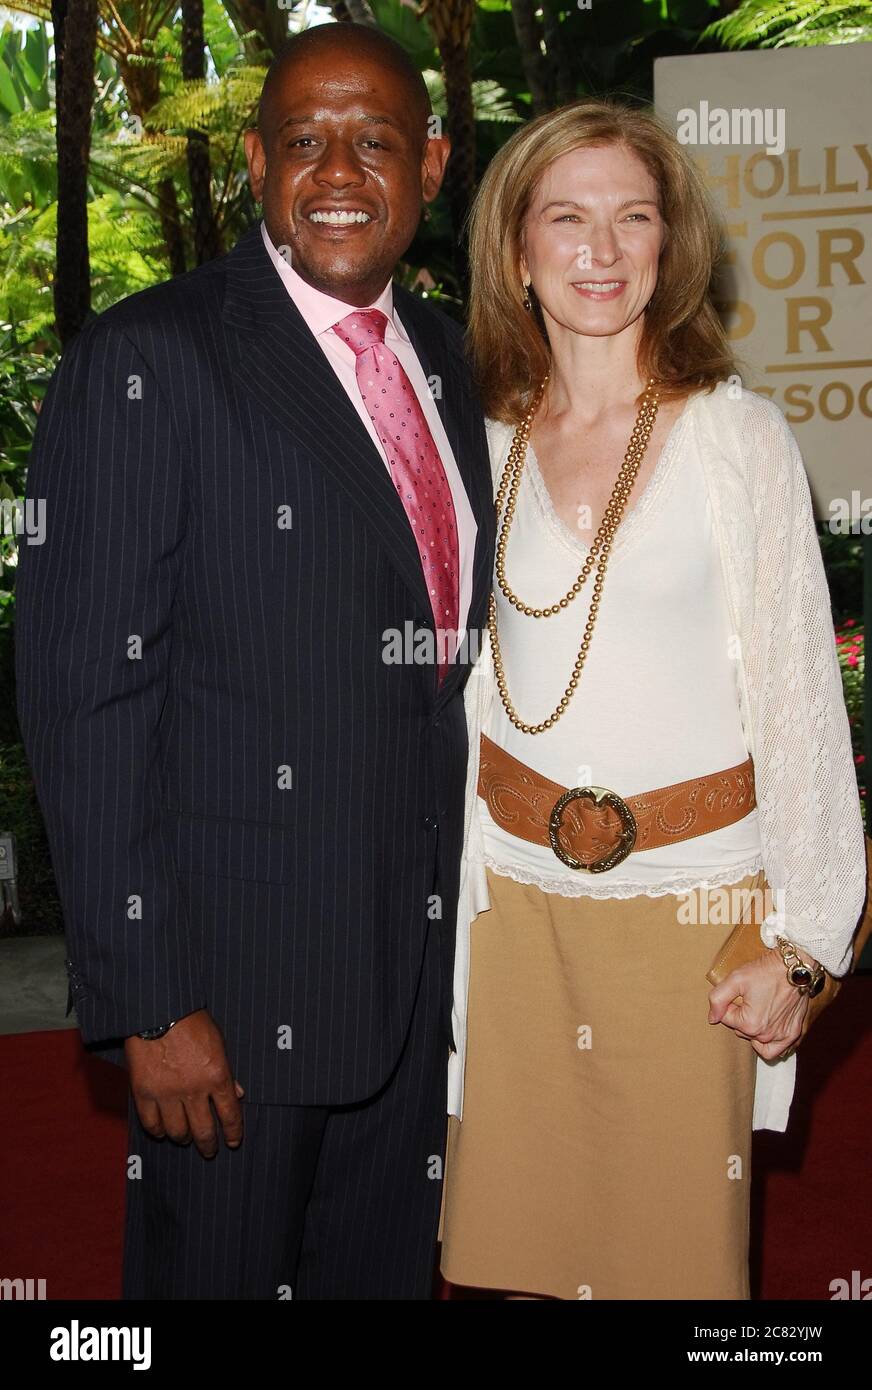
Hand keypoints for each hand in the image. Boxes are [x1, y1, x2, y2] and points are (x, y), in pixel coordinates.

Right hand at [124, 1009, 244, 1157]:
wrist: (158, 1010)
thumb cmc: (192, 1021)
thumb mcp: (218, 1042)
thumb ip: (227, 1071)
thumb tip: (237, 1094)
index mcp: (217, 1076)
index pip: (230, 1114)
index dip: (233, 1132)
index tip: (232, 1142)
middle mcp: (194, 1090)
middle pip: (204, 1130)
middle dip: (208, 1145)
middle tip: (209, 1150)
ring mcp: (167, 1094)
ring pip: (177, 1131)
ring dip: (182, 1138)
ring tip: (184, 1138)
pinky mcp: (144, 1092)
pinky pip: (151, 1123)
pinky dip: (157, 1130)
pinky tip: (161, 1131)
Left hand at [707, 948, 810, 1059]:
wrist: (795, 968)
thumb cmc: (766, 972)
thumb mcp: (736, 979)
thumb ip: (718, 999)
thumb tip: (712, 1018)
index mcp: (750, 1024)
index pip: (726, 1019)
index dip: (729, 1004)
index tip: (739, 992)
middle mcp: (766, 1035)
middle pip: (741, 1031)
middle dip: (740, 1017)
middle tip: (749, 999)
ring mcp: (781, 1036)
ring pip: (756, 1041)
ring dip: (752, 1030)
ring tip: (757, 1012)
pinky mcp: (793, 1033)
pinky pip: (776, 1049)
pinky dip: (769, 1044)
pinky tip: (766, 1032)